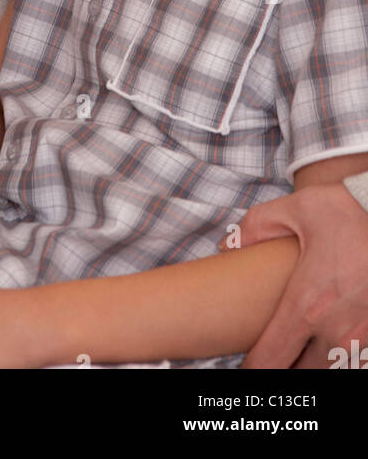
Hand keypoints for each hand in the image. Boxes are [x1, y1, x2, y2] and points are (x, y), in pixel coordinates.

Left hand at [229, 184, 367, 367]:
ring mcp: (362, 337)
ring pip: (330, 371)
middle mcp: (335, 330)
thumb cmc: (349, 211)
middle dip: (284, 365)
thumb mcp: (296, 208)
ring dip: (314, 362)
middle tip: (275, 347)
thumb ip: (256, 226)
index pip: (270, 359)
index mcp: (307, 305)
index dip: (253, 366)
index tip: (247, 362)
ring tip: (302, 344)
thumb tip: (227, 245)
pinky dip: (341, 357)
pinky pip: (356, 361)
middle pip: (301, 373)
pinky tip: (331, 338)